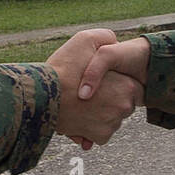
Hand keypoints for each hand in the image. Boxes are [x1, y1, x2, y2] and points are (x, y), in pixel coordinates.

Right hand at [46, 29, 141, 148]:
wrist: (42, 98)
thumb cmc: (64, 67)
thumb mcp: (85, 39)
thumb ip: (104, 38)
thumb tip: (114, 42)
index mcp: (129, 87)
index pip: (132, 88)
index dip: (116, 83)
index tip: (103, 82)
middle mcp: (125, 107)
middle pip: (120, 105)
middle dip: (107, 101)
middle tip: (88, 94)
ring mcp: (113, 124)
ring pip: (107, 119)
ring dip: (97, 115)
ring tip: (79, 105)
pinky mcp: (100, 137)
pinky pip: (98, 134)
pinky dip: (89, 129)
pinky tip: (77, 119)